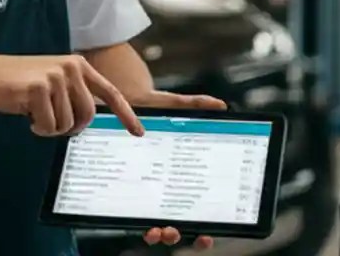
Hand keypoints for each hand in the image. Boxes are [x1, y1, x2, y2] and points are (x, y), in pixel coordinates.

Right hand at [0, 54, 142, 136]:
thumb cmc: (20, 83)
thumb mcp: (54, 82)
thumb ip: (74, 94)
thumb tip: (90, 120)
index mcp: (78, 66)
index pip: (110, 93)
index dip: (126, 114)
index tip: (138, 132)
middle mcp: (70, 68)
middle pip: (87, 116)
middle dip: (71, 127)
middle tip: (51, 123)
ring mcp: (55, 77)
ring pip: (66, 124)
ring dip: (49, 127)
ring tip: (34, 112)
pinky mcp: (38, 89)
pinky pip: (48, 125)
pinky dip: (37, 128)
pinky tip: (26, 114)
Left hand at [134, 89, 225, 249]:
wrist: (119, 106)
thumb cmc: (149, 113)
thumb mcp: (171, 108)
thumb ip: (194, 106)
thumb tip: (220, 105)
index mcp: (182, 178)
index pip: (196, 212)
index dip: (203, 229)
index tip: (206, 234)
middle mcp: (166, 192)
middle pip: (177, 223)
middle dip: (177, 233)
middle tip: (175, 231)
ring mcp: (148, 196)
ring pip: (156, 226)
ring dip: (158, 235)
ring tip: (156, 231)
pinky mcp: (129, 195)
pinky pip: (134, 218)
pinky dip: (138, 226)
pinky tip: (140, 225)